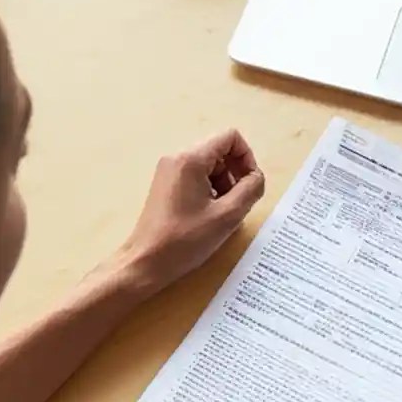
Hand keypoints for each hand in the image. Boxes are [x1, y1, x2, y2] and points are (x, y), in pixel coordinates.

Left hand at [117, 128, 265, 293]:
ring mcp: (168, 171)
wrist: (144, 263)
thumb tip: (256, 177)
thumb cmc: (185, 240)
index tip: (250, 185)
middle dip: (235, 174)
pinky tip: (209, 215)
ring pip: (209, 165)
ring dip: (224, 184)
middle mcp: (177, 158)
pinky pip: (196, 176)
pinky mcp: (165, 185)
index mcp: (191, 159)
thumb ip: (250, 189)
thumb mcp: (228, 216)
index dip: (247, 158)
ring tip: (223, 212)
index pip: (230, 138)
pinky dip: (210, 190)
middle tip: (239, 203)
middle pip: (220, 151)